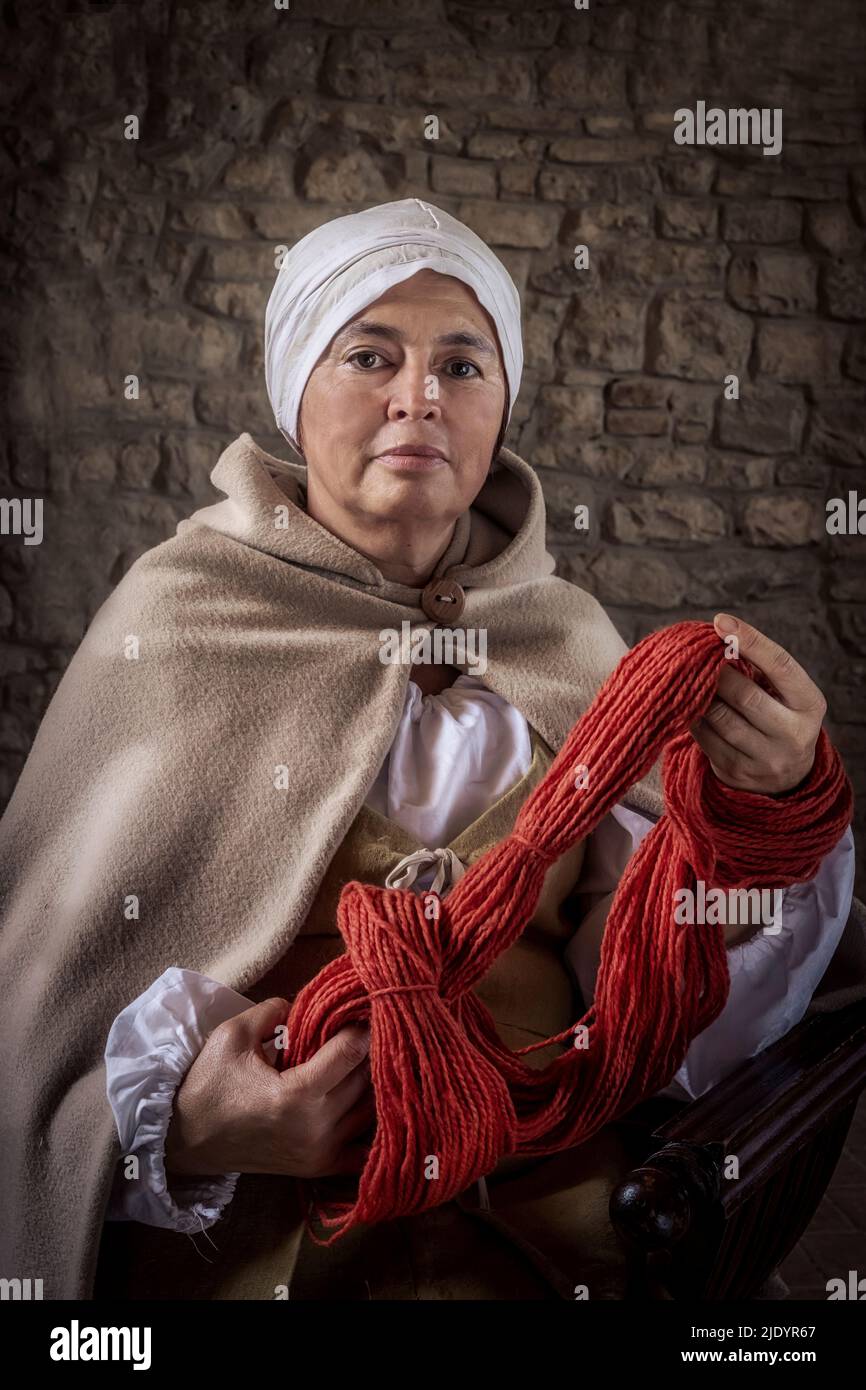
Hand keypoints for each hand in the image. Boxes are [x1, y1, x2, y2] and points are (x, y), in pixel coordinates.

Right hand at [164, 998, 374, 1178]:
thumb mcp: (231, 1035)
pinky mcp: (318, 1168)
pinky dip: (374, 1127)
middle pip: (366, 1079)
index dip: (362, 1027)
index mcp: (296, 1094)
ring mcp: (319, 1152)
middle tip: (372, 1028)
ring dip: (375, 1083)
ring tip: (369, 1058)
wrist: (186, 1140)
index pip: (350, 1053)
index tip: (364, 1010)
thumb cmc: (208, 1084)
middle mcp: (315, 1127)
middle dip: (371, 1051)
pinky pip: (364, 1150)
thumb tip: (303, 1003)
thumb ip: (272, 1010)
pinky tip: (371, 1104)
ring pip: (372, 1111)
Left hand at [689, 613, 826, 796]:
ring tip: (691, 679)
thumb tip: (719, 633)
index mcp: (810, 705)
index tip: (721, 622)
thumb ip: (761, 668)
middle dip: (717, 673)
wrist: (784, 777)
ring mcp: (764, 759)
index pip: (781, 665)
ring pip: (720, 718)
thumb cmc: (779, 716)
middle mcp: (793, 735)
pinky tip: (688, 704)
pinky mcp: (736, 773)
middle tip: (699, 658)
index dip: (751, 641)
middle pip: (745, 695)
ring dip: (700, 695)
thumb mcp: (786, 694)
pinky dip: (691, 716)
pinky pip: (704, 738)